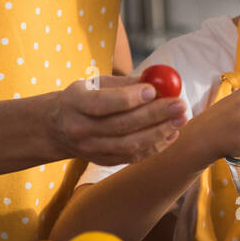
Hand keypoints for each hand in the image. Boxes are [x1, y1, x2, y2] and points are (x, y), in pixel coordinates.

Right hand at [46, 74, 188, 165]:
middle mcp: (80, 129)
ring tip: (181, 118)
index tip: (154, 90)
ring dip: (160, 132)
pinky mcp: (103, 161)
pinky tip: (172, 133)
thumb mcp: (96, 83)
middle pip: (121, 125)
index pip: (102, 103)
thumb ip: (126, 82)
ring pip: (129, 145)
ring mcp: (90, 149)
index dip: (129, 98)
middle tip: (180, 104)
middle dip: (155, 115)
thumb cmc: (84, 97)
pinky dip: (155, 146)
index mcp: (74, 103)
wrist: (58, 128)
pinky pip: (133, 157)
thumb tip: (159, 79)